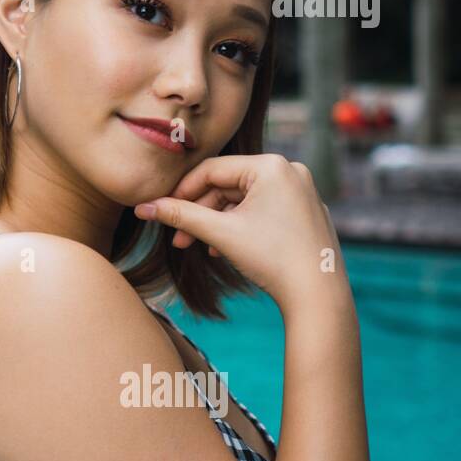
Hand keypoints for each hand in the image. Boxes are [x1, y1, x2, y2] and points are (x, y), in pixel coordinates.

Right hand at [134, 154, 346, 311]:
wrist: (318, 296)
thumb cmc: (272, 258)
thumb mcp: (220, 233)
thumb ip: (179, 215)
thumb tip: (142, 208)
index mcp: (271, 165)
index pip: (212, 170)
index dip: (181, 190)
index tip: (161, 210)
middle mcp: (290, 171)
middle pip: (227, 185)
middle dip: (200, 213)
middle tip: (178, 238)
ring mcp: (301, 192)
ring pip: (243, 200)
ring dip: (217, 222)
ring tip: (199, 247)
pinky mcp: (305, 213)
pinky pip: (263, 210)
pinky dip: (239, 226)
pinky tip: (224, 249)